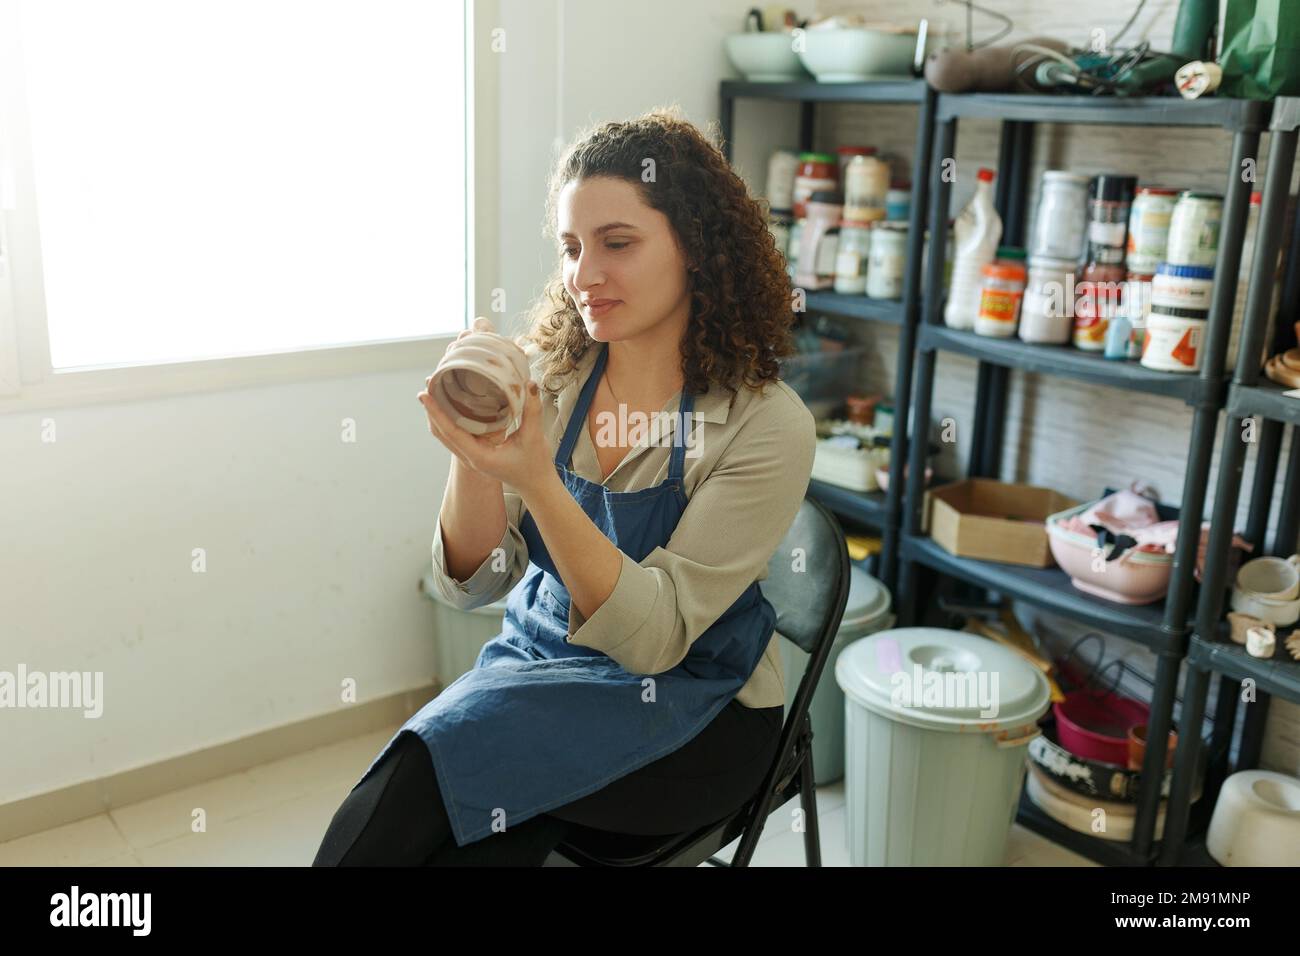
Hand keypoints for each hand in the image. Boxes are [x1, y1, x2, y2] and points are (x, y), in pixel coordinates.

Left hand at [418, 369, 553, 497]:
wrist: (536, 484)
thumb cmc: (535, 465)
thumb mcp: (534, 437)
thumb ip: (532, 410)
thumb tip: (529, 384)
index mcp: (480, 457)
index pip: (451, 431)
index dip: (436, 412)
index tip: (425, 394)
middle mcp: (470, 458)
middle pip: (442, 433)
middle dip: (432, 409)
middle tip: (426, 386)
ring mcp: (471, 456)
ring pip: (446, 435)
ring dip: (438, 414)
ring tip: (433, 391)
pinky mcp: (476, 452)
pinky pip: (456, 435)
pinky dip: (449, 419)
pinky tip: (450, 405)